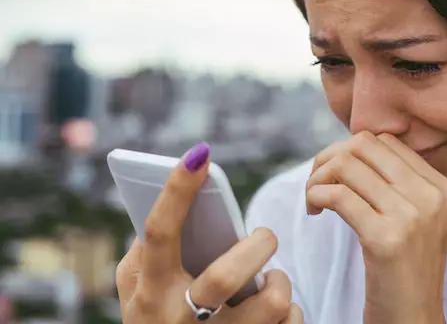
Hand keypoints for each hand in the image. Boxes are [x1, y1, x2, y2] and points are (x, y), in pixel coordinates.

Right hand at [115, 143, 303, 323]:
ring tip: (272, 280)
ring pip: (270, 304)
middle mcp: (180, 320)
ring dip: (281, 283)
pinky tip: (281, 314)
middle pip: (227, 275)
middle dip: (258, 246)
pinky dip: (293, 313)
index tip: (199, 154)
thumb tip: (170, 207)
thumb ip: (143, 257)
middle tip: (265, 238)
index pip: (158, 233)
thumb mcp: (137, 298)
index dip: (176, 191)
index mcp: (151, 294)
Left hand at [306, 132, 446, 323]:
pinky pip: (338, 195)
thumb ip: (396, 184)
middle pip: (364, 146)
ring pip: (347, 165)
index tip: (336, 177)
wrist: (414, 321)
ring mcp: (411, 216)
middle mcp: (432, 196)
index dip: (350, 151)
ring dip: (317, 178)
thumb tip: (351, 148)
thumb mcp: (416, 221)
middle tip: (317, 185)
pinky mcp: (385, 239)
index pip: (386, 141)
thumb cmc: (404, 273)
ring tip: (314, 202)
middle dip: (329, 158)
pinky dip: (316, 196)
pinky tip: (315, 212)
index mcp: (442, 187)